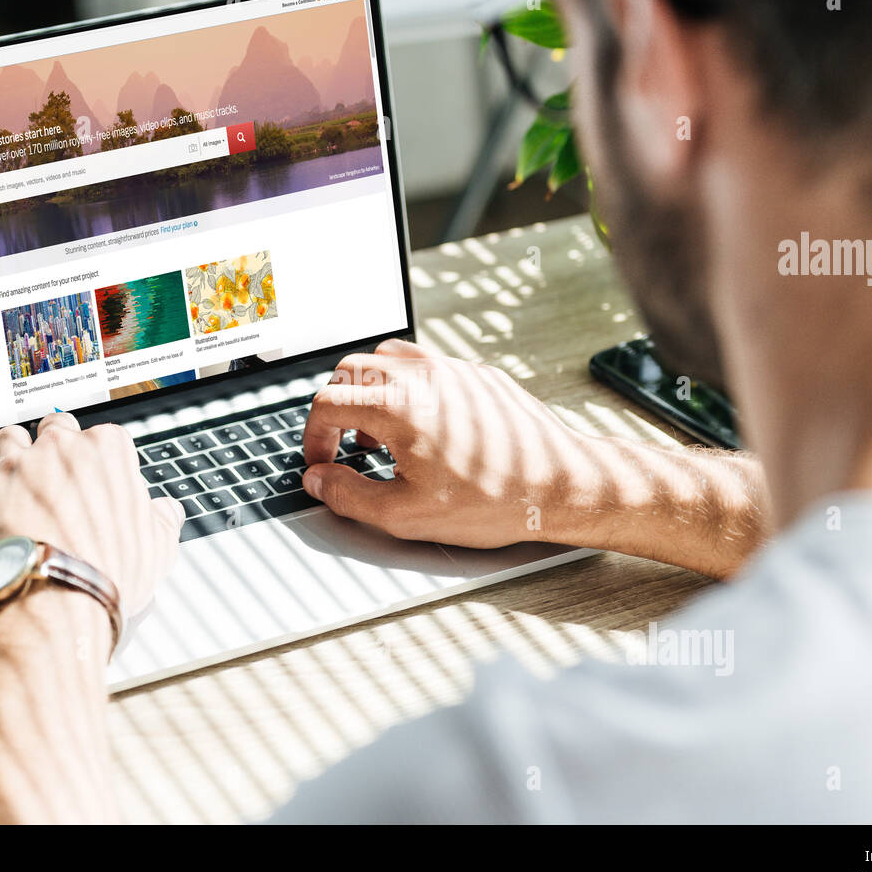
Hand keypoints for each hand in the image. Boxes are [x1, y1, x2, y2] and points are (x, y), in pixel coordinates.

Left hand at [0, 413, 183, 619]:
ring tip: (17, 482)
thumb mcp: (158, 548)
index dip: (100, 461)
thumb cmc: (109, 576)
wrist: (56, 605)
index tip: (97, 480)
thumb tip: (165, 511)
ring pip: (8, 440)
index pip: (104, 437)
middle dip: (54, 447)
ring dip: (12, 456)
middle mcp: (59, 449)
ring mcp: (15, 468)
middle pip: (54, 428)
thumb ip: (162, 519)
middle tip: (58, 476)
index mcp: (107, 452)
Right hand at [301, 338, 589, 547]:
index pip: (327, 402)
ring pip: (389, 357)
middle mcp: (423, 377)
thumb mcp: (405, 515)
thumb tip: (320, 482)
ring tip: (378, 434)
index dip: (313, 436)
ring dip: (370, 390)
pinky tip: (421, 427)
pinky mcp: (478, 376)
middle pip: (352, 370)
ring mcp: (453, 370)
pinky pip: (428, 366)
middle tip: (341, 445)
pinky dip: (407, 388)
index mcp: (397, 406)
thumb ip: (349, 496)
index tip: (321, 461)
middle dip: (336, 408)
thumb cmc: (493, 501)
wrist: (558, 486)